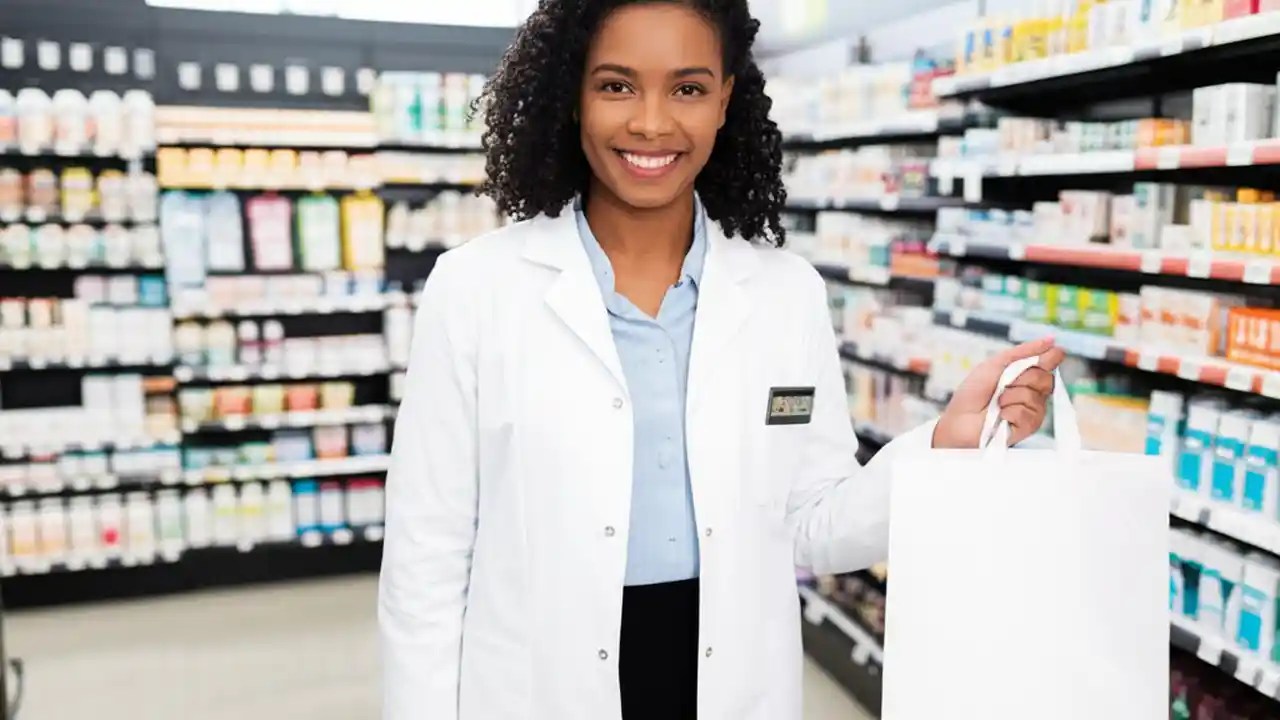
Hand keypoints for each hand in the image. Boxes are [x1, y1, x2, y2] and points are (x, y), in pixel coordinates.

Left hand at [932, 337, 1065, 448]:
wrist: (959, 418)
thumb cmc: (973, 392)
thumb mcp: (996, 364)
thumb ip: (1023, 352)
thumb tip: (1051, 340)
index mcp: (1027, 374)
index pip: (1049, 363)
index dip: (1051, 357)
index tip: (1050, 354)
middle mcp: (1034, 392)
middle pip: (1046, 378)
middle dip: (1021, 378)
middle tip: (1003, 384)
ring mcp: (1033, 410)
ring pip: (1034, 396)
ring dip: (1010, 397)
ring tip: (997, 402)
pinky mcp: (1028, 426)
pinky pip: (1027, 413)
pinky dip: (1009, 412)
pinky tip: (1000, 415)